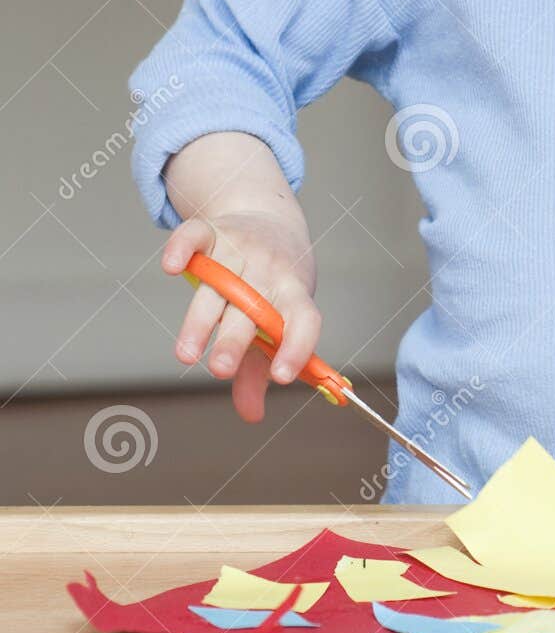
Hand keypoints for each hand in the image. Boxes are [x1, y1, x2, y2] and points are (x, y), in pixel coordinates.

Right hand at [162, 211, 319, 423]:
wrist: (270, 218)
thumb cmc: (272, 284)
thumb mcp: (274, 321)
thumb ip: (259, 369)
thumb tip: (252, 415)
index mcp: (294, 293)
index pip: (304, 319)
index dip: (297, 347)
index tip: (281, 377)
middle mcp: (270, 270)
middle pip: (253, 307)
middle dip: (235, 341)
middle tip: (218, 370)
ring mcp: (241, 247)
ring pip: (219, 282)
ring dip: (201, 318)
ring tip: (186, 354)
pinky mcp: (214, 230)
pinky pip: (196, 235)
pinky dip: (182, 249)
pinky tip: (172, 268)